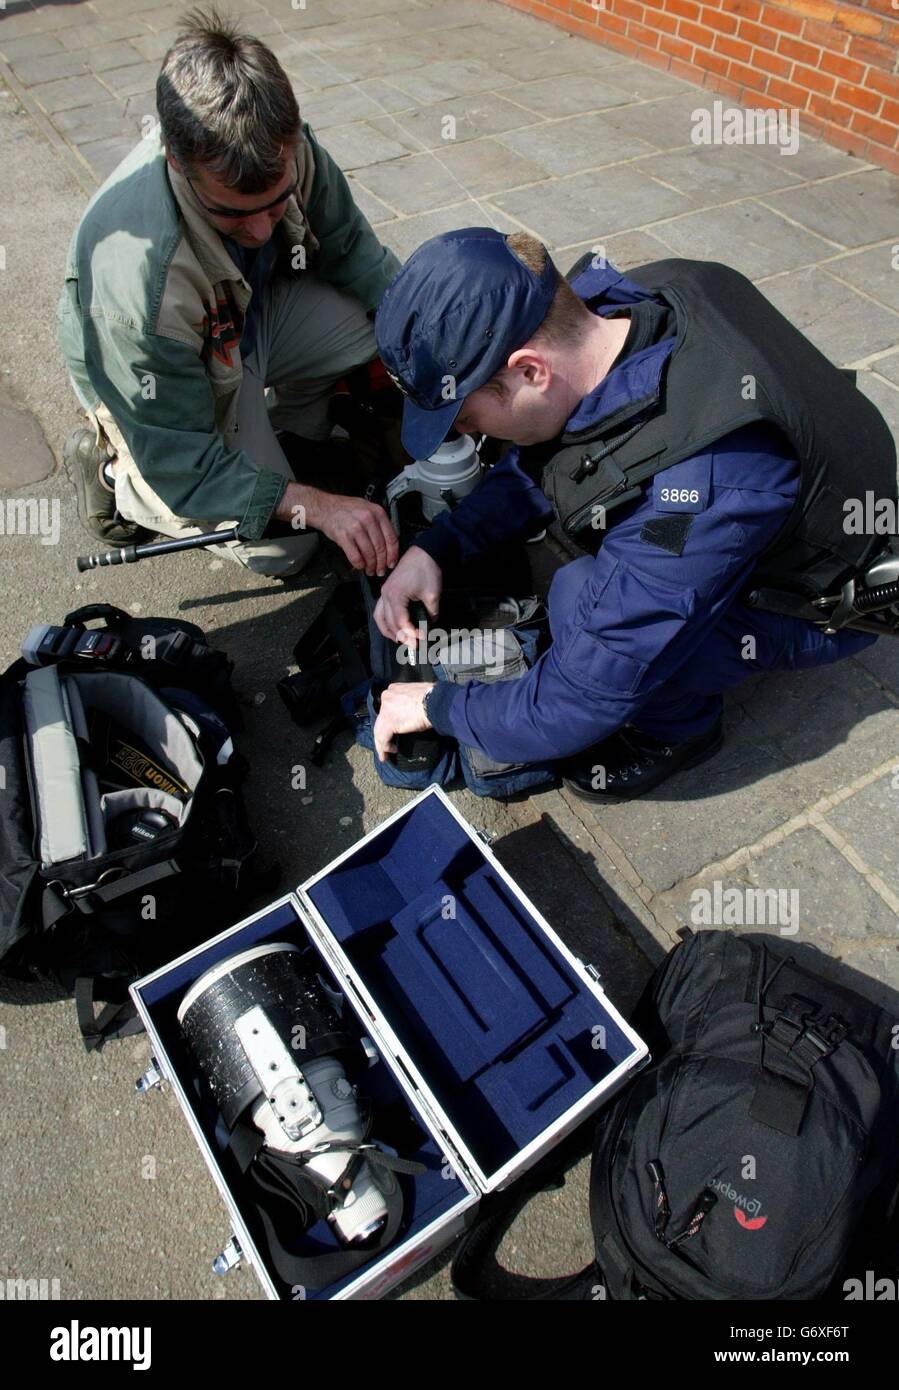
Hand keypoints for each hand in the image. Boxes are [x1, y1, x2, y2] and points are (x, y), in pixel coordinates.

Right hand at [278, 483, 397, 574]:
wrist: (325, 507)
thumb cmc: (346, 509)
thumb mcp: (368, 509)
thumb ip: (380, 523)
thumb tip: (389, 545)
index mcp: (377, 512)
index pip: (391, 538)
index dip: (393, 554)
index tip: (392, 563)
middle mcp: (368, 519)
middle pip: (381, 548)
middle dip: (382, 563)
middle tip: (381, 570)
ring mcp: (356, 527)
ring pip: (369, 554)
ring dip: (371, 566)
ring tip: (370, 570)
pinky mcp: (343, 536)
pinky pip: (356, 556)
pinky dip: (359, 564)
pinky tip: (360, 566)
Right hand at [374, 545, 442, 643]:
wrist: (424, 552)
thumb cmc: (427, 570)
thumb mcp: (433, 594)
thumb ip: (431, 612)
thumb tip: (429, 625)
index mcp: (396, 595)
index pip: (401, 621)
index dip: (411, 633)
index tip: (422, 639)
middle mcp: (386, 595)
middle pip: (389, 622)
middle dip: (401, 636)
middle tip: (413, 646)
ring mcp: (384, 592)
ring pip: (379, 618)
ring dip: (388, 631)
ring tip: (400, 640)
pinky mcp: (387, 591)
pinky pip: (380, 610)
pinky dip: (385, 621)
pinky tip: (393, 628)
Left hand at [374, 682, 433, 760]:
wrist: (435, 702)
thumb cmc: (433, 697)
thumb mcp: (418, 694)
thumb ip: (410, 700)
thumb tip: (415, 709)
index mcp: (393, 690)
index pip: (386, 707)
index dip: (388, 718)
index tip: (393, 728)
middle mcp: (386, 698)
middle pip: (380, 719)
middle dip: (382, 733)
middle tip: (385, 743)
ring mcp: (386, 710)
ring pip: (378, 730)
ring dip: (381, 743)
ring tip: (384, 754)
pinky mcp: (389, 723)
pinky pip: (383, 738)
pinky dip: (385, 747)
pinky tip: (390, 752)